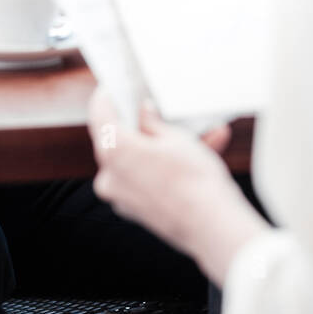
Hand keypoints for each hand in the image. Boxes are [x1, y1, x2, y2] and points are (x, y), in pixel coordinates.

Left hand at [87, 85, 266, 283]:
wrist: (213, 227)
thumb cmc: (194, 181)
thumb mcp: (176, 138)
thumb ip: (153, 122)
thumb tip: (144, 113)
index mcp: (113, 150)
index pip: (100, 113)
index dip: (110, 95)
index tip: (119, 86)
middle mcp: (109, 175)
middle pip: (119, 138)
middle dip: (144, 123)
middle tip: (162, 109)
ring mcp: (121, 196)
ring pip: (137, 159)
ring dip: (163, 145)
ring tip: (200, 134)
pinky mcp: (136, 209)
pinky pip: (146, 178)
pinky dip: (164, 167)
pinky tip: (196, 156)